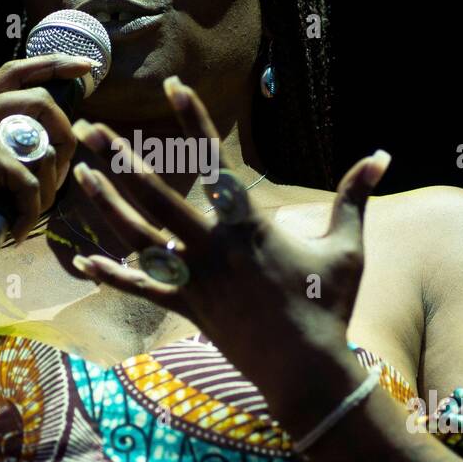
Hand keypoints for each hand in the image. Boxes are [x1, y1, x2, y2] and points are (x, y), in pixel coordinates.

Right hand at [0, 53, 94, 284]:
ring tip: (32, 210)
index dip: (52, 65)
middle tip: (61, 173)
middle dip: (64, 137)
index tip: (84, 66)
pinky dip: (31, 211)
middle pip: (40, 102)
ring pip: (41, 146)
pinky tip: (17, 229)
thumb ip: (7, 143)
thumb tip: (57, 136)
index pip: (15, 72)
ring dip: (49, 185)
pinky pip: (31, 182)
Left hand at [67, 74, 390, 391]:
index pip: (214, 163)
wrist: (307, 373)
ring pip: (137, 236)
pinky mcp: (186, 308)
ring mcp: (193, 279)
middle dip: (118, 159)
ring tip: (80, 174)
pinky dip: (112, 274)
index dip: (193, 121)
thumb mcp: (347, 249)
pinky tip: (83, 262)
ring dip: (105, 204)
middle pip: (155, 195)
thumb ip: (355, 197)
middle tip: (88, 129)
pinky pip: (142, 288)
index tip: (172, 88)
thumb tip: (383, 155)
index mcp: (249, 226)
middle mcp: (212, 248)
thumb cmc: (330, 307)